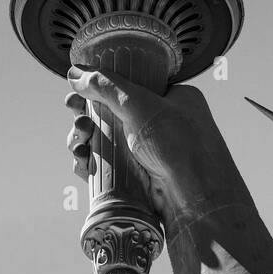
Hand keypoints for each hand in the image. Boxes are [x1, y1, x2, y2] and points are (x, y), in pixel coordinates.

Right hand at [64, 65, 214, 212]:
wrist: (197, 200)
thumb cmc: (181, 146)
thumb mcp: (142, 105)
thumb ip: (107, 87)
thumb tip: (76, 73)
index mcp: (173, 99)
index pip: (130, 87)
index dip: (101, 89)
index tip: (77, 91)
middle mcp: (162, 124)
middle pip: (112, 114)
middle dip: (87, 116)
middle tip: (75, 117)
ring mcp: (150, 153)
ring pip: (106, 141)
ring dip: (85, 139)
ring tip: (79, 142)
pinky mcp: (139, 178)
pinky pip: (107, 166)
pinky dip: (90, 163)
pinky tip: (81, 161)